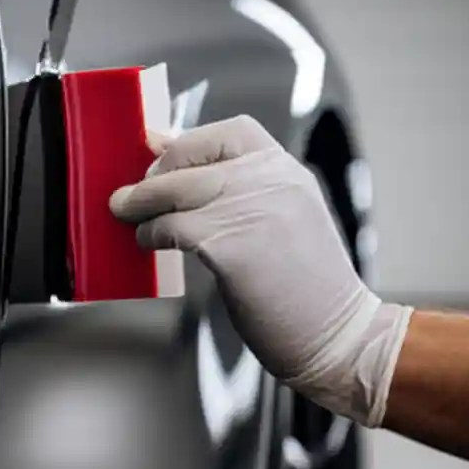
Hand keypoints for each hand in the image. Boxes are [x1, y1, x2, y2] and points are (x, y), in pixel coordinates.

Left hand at [109, 116, 411, 425]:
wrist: (339, 336)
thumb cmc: (306, 287)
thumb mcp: (284, 220)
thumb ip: (240, 191)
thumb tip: (182, 166)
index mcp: (289, 173)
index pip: (232, 131)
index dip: (188, 143)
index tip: (159, 158)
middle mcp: (275, 181)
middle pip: (193, 160)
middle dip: (152, 177)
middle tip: (129, 196)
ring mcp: (254, 210)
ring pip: (176, 190)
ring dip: (142, 204)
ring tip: (130, 217)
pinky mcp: (232, 247)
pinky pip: (173, 228)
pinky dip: (152, 234)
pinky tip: (149, 244)